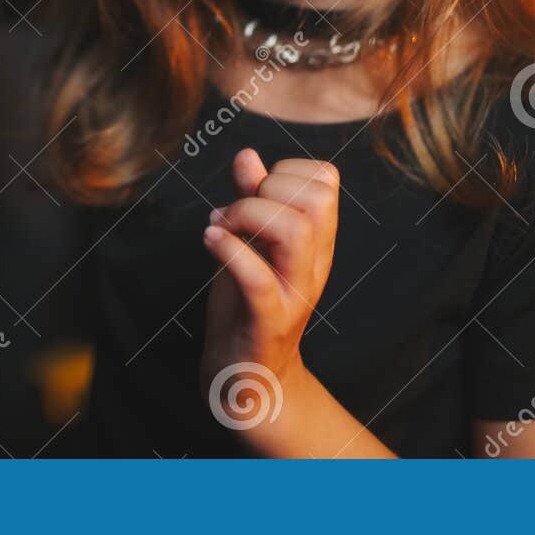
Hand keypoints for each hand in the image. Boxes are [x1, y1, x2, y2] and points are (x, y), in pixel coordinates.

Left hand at [199, 146, 340, 424]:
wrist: (248, 378)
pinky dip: (230, 251)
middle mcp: (313, 264)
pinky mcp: (267, 322)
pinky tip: (210, 241)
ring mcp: (294, 293)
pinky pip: (259, 279)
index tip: (254, 193)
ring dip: (247, 216)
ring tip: (220, 228)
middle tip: (233, 214)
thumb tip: (248, 156)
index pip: (325, 179)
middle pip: (315, 198)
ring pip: (295, 231)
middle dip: (267, 189)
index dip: (286, 170)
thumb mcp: (251, 243)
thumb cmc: (248, 304)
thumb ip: (253, 200)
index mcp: (316, 241)